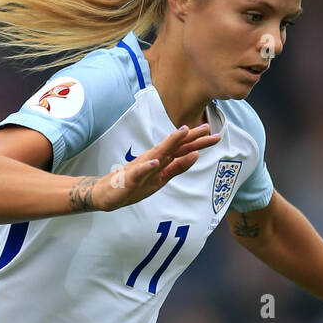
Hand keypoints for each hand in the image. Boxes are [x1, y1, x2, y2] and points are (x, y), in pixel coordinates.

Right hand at [82, 123, 221, 212]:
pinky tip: (156, 162)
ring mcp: (141, 167)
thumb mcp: (161, 178)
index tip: (215, 134)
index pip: (183, 149)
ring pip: (158, 153)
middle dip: (191, 138)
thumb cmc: (135, 185)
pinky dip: (148, 166)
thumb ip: (178, 167)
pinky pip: (139, 171)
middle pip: (174, 147)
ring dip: (170, 142)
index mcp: (161, 160)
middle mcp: (153, 159)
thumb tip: (196, 155)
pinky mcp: (130, 178)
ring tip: (183, 132)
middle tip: (208, 128)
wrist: (107, 193)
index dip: (199, 142)